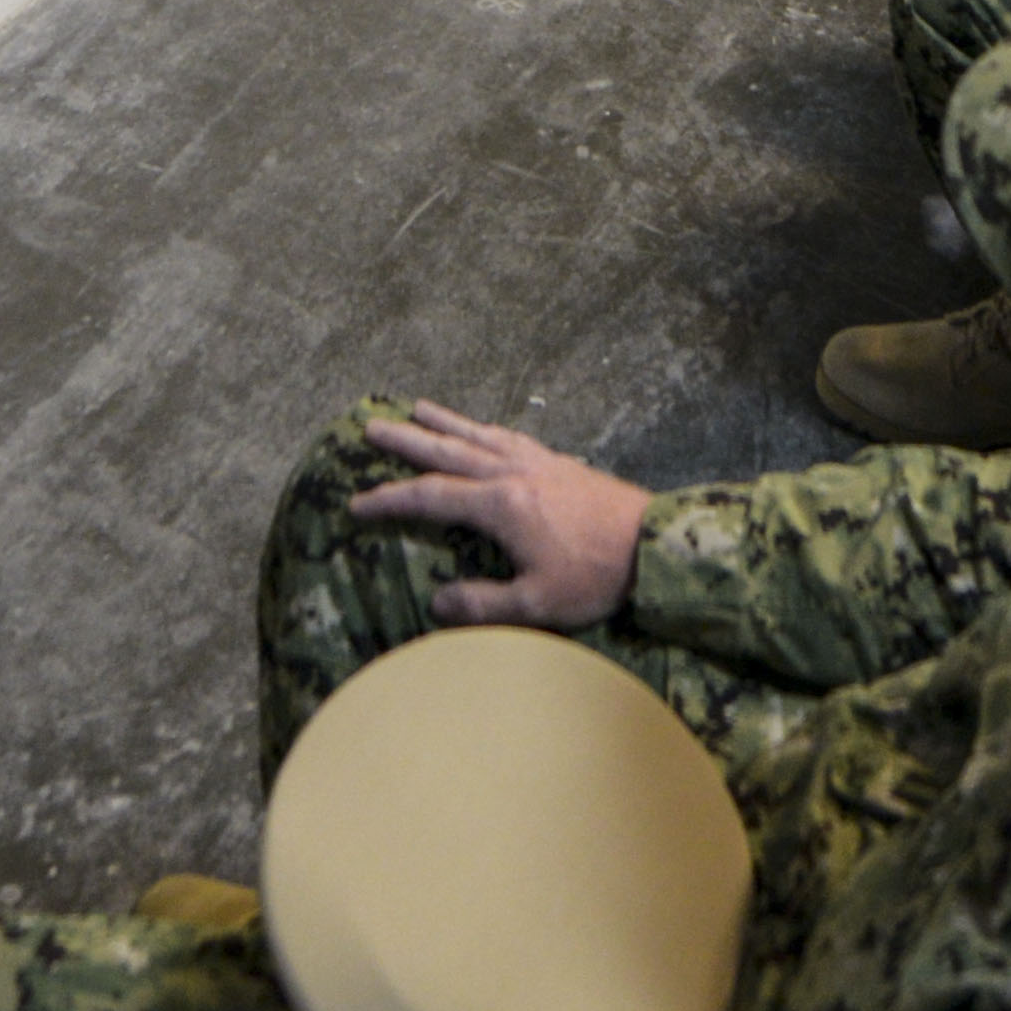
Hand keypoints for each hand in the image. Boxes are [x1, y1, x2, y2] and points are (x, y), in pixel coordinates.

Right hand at [348, 403, 650, 629]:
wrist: (654, 544)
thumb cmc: (595, 577)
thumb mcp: (535, 604)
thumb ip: (482, 603)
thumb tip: (436, 602)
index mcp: (500, 505)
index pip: (430, 497)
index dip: (390, 500)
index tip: (356, 504)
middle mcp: (512, 472)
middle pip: (447, 451)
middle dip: (406, 440)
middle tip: (370, 426)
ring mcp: (536, 461)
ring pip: (477, 435)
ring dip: (443, 422)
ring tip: (416, 406)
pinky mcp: (558, 461)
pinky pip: (508, 436)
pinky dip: (483, 428)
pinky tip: (481, 430)